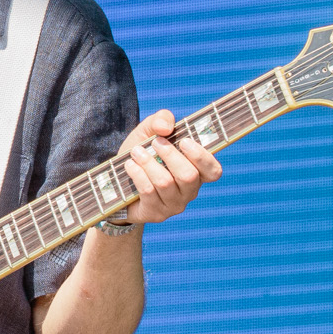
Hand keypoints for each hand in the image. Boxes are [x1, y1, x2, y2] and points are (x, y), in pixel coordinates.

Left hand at [118, 109, 221, 224]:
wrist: (118, 183)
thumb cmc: (142, 153)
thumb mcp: (149, 132)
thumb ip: (160, 120)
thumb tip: (165, 127)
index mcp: (197, 172)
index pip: (213, 171)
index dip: (202, 157)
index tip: (184, 141)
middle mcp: (189, 191)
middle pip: (188, 176)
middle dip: (170, 156)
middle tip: (155, 142)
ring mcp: (173, 205)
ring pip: (165, 183)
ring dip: (149, 163)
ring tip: (136, 152)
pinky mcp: (155, 213)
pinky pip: (148, 192)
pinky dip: (138, 175)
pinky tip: (130, 165)